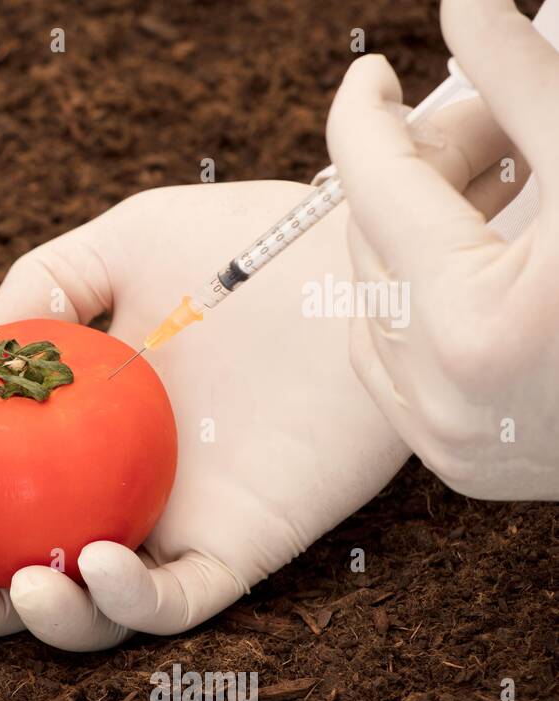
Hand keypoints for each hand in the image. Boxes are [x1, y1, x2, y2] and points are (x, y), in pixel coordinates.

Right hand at [0, 179, 412, 649]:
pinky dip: (130, 600)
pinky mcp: (245, 548)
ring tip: (17, 586)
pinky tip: (96, 564)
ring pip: (99, 611)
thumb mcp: (127, 242)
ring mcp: (181, 526)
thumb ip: (44, 285)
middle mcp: (121, 493)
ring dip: (44, 618)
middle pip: (31, 573)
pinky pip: (179, 600)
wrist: (359, 261)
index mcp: (82, 438)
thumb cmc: (245, 244)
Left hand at [326, 0, 558, 499]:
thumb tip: (464, 7)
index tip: (369, 74)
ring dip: (421, 230)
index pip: (376, 184)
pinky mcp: (459, 465)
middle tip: (486, 121)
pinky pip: (395, 360)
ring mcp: (448, 441)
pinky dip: (421, 299)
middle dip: (424, 167)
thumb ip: (525, 85)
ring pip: (380, 300)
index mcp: (481, 321)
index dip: (365, 114)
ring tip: (501, 182)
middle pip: (378, 239)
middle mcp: (446, 395)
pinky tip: (482, 258)